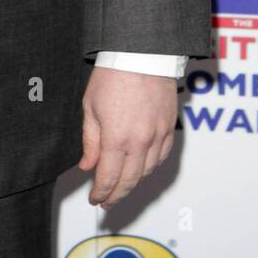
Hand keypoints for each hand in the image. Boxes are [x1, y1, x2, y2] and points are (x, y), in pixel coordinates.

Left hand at [79, 66, 176, 208]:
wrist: (141, 54)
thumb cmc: (111, 76)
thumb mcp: (91, 107)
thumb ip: (90, 141)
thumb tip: (87, 167)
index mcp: (116, 138)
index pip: (108, 178)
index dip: (100, 193)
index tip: (95, 200)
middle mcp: (140, 141)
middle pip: (129, 181)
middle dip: (116, 195)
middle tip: (107, 203)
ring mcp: (158, 136)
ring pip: (147, 172)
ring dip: (134, 184)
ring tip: (122, 188)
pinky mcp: (170, 127)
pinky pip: (162, 157)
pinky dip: (151, 168)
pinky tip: (142, 169)